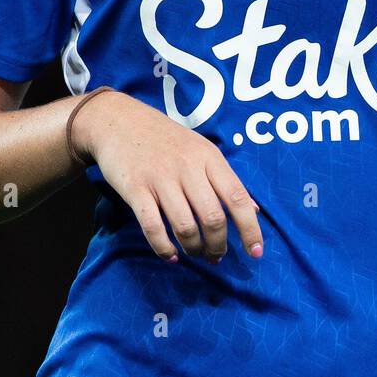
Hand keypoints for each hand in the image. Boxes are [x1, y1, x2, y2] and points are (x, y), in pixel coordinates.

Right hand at [70, 91, 263, 264]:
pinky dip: (163, 248)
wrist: (119, 121)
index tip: (256, 252)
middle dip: (218, 244)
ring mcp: (160, 179)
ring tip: (195, 253)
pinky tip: (170, 255)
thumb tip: (255, 209)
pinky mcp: (135, 189)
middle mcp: (188, 167)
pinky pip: (153, 227)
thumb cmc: (166, 139)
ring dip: (194, 248)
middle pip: (213, 217)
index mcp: (209, 157)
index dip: (250, 228)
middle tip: (216, 255)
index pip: (237, 197)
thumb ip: (225, 179)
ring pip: (185, 226)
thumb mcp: (201, 149)